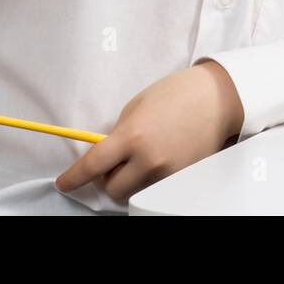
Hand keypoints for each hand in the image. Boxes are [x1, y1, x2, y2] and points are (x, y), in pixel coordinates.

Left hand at [54, 61, 244, 203]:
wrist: (219, 97)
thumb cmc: (177, 93)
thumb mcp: (137, 106)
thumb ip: (119, 133)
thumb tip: (106, 155)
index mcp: (132, 136)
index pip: (92, 166)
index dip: (73, 178)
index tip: (64, 183)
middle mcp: (149, 159)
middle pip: (113, 189)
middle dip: (108, 178)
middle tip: (116, 161)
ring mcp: (168, 172)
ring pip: (136, 190)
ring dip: (132, 178)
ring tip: (144, 155)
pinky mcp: (183, 178)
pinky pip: (156, 186)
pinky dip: (152, 177)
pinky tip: (162, 156)